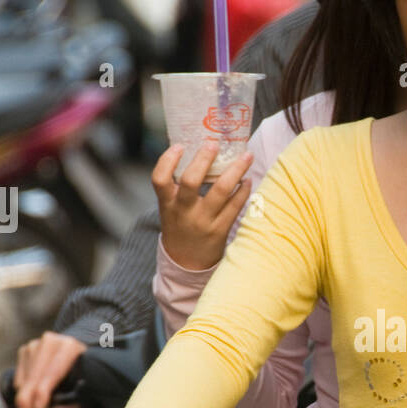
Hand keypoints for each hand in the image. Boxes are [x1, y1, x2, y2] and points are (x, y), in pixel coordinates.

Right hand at [14, 332, 86, 407]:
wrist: (76, 350)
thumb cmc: (82, 371)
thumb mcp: (87, 385)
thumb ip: (75, 401)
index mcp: (70, 347)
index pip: (53, 371)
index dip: (43, 391)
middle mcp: (51, 342)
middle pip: (35, 374)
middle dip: (28, 398)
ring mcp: (36, 344)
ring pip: (25, 376)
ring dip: (24, 396)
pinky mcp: (26, 350)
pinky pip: (20, 375)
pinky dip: (23, 388)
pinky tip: (31, 394)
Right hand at [152, 141, 252, 270]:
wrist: (186, 264)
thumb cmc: (180, 228)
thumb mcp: (170, 209)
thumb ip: (177, 187)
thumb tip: (196, 151)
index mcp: (167, 204)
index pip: (159, 179)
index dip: (167, 160)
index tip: (179, 145)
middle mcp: (183, 212)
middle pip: (190, 181)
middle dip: (203, 159)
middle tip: (214, 144)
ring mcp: (203, 221)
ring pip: (221, 191)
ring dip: (235, 170)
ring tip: (247, 156)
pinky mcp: (220, 230)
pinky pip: (235, 206)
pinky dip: (243, 191)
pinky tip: (247, 180)